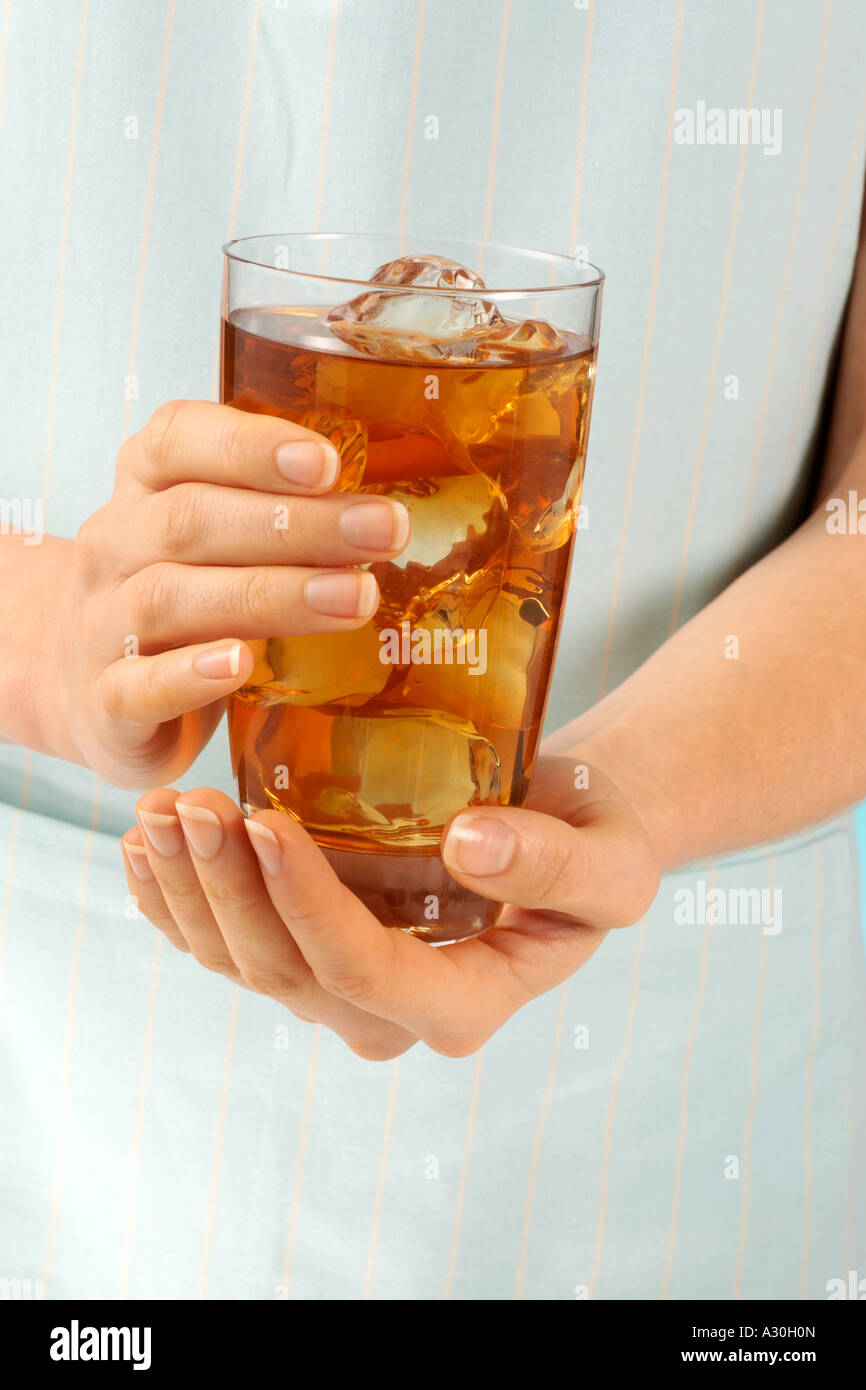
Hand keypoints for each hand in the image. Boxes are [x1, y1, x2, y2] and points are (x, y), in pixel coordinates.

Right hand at [54, 399, 408, 785]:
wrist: (84, 682)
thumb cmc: (183, 597)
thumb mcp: (218, 535)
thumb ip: (280, 510)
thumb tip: (389, 508)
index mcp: (143, 486)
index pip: (179, 440)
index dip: (252, 447)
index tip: (328, 461)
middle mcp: (114, 546)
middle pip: (192, 521)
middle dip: (297, 525)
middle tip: (383, 532)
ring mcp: (102, 625)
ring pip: (171, 599)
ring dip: (271, 595)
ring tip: (354, 598)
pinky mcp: (106, 702)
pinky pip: (138, 686)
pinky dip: (189, 675)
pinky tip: (241, 664)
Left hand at [121, 758, 659, 1058]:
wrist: (563, 825)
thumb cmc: (597, 840)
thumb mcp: (613, 859)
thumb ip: (558, 865)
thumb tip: (468, 846)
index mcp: (463, 1005)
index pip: (365, 970)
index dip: (306, 903)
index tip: (267, 821)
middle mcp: (389, 1016)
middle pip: (284, 970)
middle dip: (226, 888)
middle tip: (191, 803)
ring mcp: (340, 991)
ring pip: (241, 961)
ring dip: (188, 891)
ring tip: (158, 812)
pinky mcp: (308, 956)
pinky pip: (225, 946)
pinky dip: (176, 901)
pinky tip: (145, 849)